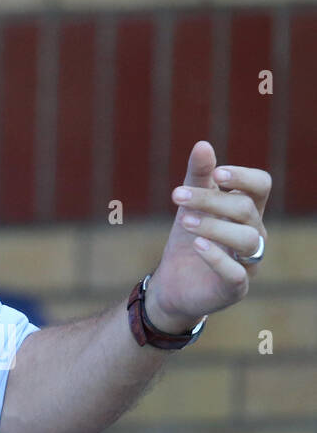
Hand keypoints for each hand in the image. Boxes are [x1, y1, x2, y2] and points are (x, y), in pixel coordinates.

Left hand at [145, 140, 270, 333]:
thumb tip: (203, 144)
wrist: (172, 283)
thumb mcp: (189, 203)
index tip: (216, 173)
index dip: (243, 177)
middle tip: (176, 196)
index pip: (261, 186)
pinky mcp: (234, 287)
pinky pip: (237, 273)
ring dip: (214, 227)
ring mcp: (248, 262)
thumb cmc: (188, 236)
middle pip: (245, 209)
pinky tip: (197, 245)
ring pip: (246, 240)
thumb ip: (197, 176)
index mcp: (246, 210)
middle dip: (211, 200)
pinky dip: (217, 257)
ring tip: (184, 220)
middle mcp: (254, 234)